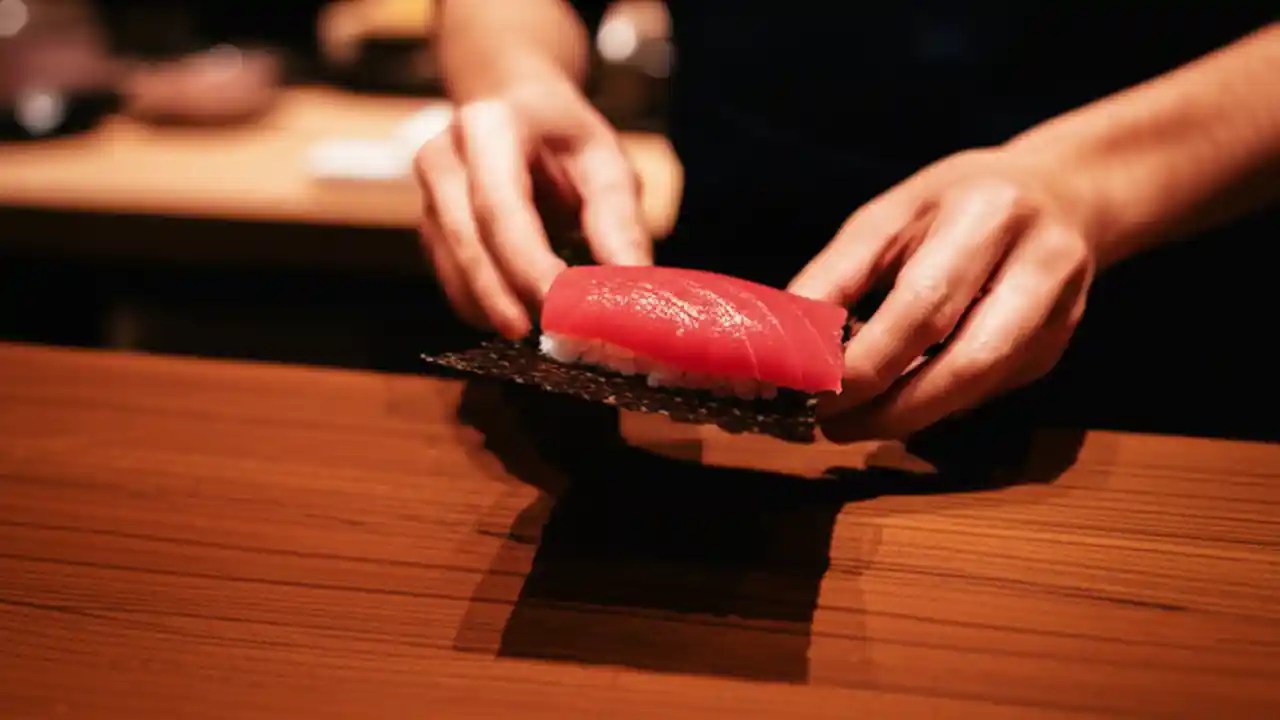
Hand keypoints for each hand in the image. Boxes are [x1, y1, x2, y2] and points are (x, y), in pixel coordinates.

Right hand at [415, 69, 649, 337]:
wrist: (511, 104)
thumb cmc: (562, 134)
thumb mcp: (605, 161)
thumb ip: (618, 222)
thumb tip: (629, 287)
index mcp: (489, 126)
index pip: (501, 206)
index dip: (528, 263)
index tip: (564, 307)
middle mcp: (444, 157)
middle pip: (468, 242)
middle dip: (508, 297)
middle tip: (553, 337)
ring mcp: (427, 194)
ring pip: (453, 269)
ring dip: (497, 308)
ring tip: (546, 330)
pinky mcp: (428, 228)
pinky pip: (451, 280)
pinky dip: (485, 306)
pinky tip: (521, 314)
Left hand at [789, 146, 1097, 441]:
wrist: (1061, 194)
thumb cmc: (951, 206)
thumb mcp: (888, 219)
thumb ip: (837, 279)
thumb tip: (785, 347)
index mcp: (987, 215)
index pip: (920, 304)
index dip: (862, 359)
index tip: (808, 386)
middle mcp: (1040, 262)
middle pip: (964, 359)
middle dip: (887, 404)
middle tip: (827, 422)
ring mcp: (1061, 312)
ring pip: (980, 388)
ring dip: (907, 417)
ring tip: (850, 423)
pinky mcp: (1059, 347)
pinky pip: (987, 392)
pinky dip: (934, 405)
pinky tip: (897, 402)